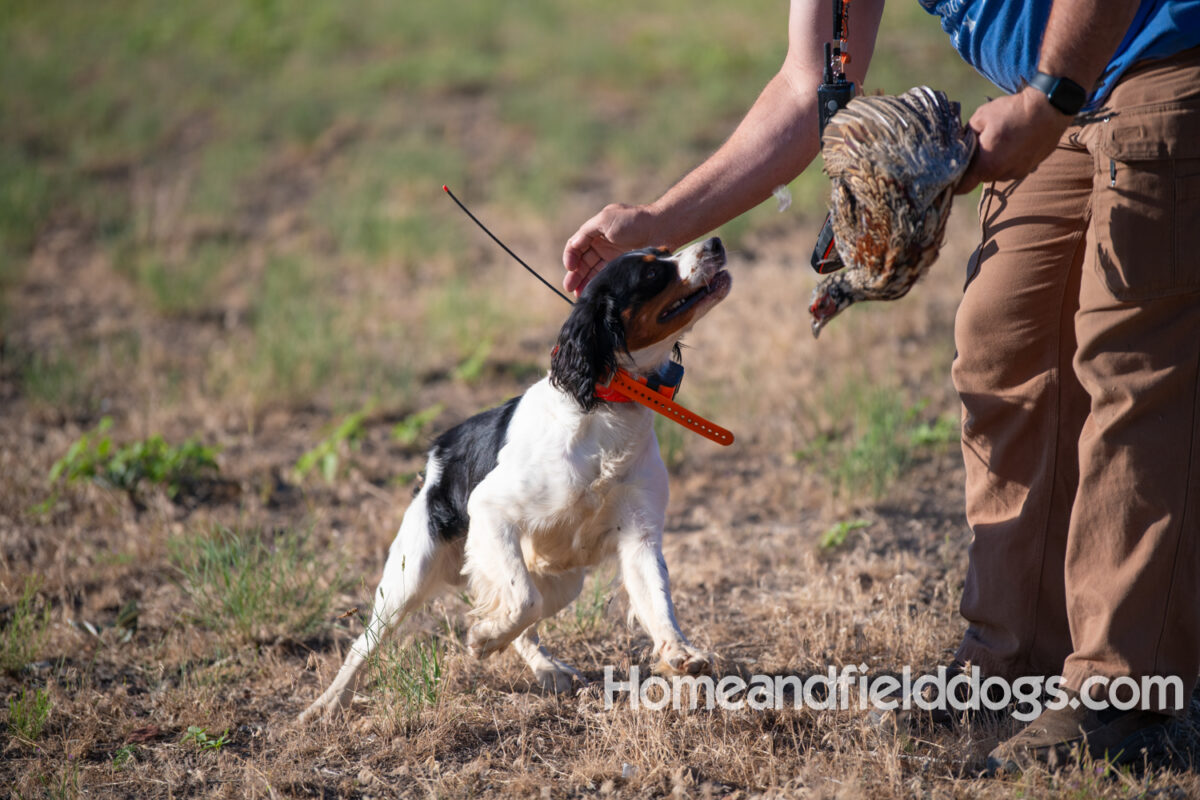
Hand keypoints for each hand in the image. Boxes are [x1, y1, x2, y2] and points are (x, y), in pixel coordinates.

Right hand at [562, 203, 656, 295]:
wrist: (662, 229)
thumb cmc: (633, 221)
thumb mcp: (605, 219)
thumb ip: (586, 232)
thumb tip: (573, 246)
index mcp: (596, 232)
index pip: (576, 246)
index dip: (570, 257)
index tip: (570, 268)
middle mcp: (602, 244)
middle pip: (583, 261)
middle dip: (575, 274)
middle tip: (569, 287)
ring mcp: (612, 256)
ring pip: (593, 271)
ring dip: (584, 282)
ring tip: (579, 294)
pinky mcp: (622, 266)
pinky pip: (606, 276)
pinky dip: (598, 283)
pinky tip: (593, 291)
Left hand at [955, 87, 1073, 193]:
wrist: (1050, 107)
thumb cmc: (1014, 111)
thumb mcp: (981, 117)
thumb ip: (966, 135)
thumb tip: (958, 143)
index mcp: (987, 165)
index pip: (962, 186)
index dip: (953, 181)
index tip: (950, 172)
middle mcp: (1003, 174)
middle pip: (979, 177)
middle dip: (976, 164)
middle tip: (979, 144)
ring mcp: (1019, 172)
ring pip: (997, 172)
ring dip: (994, 161)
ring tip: (1000, 140)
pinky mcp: (1031, 167)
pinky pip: (1012, 167)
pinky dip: (1008, 158)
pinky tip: (1013, 142)